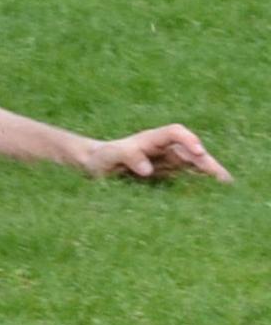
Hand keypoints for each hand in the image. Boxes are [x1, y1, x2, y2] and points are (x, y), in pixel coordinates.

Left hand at [82, 124, 232, 181]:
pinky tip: (214, 192)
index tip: (197, 151)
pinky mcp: (168, 173)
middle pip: (190, 150)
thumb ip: (128, 157)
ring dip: (210, 172)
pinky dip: (202, 181)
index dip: (188, 139)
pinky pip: (189, 175)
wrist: (97, 164)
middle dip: (207, 161)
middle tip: (223, 178)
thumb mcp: (110, 156)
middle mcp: (163, 147)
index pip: (174, 132)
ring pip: (194, 163)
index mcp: (150, 139)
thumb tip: (147, 170)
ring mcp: (168, 160)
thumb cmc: (102, 157)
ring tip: (227, 185)